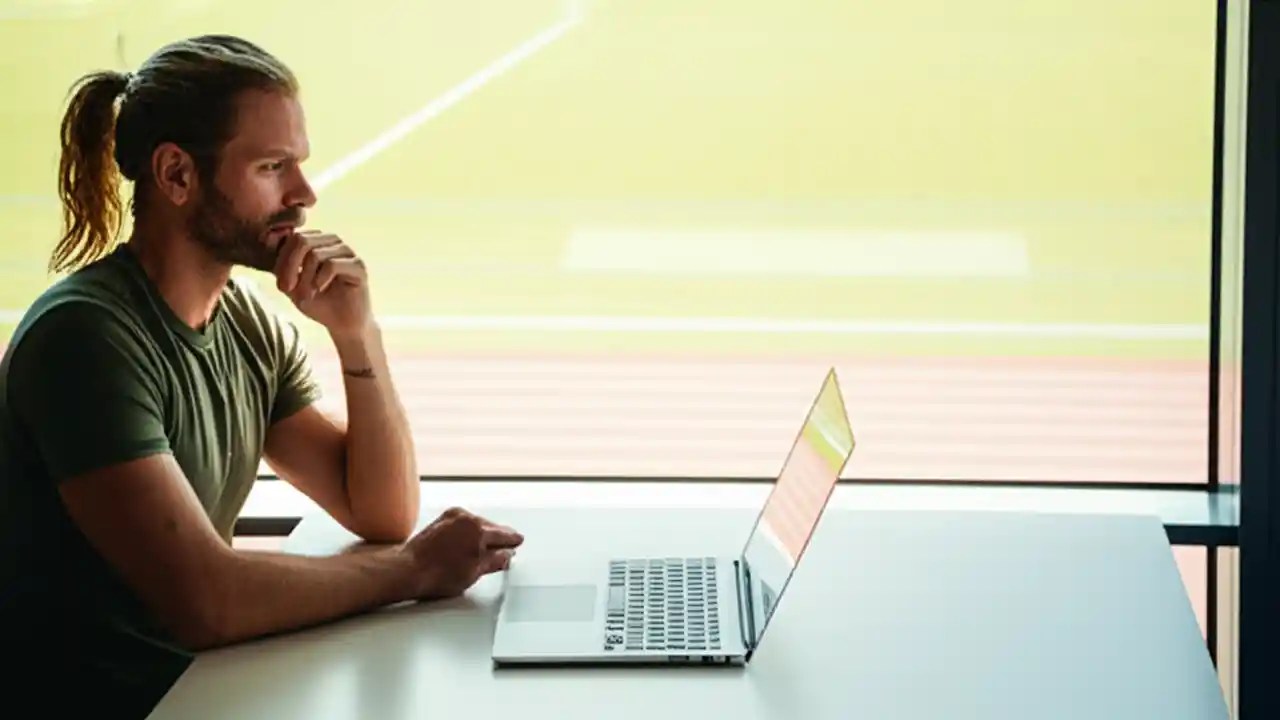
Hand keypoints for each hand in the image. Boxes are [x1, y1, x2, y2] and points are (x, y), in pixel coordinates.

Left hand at [274, 231, 372, 338]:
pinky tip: (320, 290)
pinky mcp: (358, 266)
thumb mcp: (292, 285)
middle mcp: (333, 242)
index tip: (282, 287)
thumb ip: (280, 266)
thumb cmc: (318, 303)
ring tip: (306, 295)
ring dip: (305, 278)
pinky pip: (332, 265)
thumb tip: (267, 240)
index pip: (293, 237)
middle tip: (289, 289)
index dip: (282, 261)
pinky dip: (320, 280)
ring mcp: (347, 252)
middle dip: (291, 267)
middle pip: (303, 240)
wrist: (344, 324)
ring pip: (316, 254)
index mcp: (317, 241)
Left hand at [403, 507, 523, 599]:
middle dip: (497, 538)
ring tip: (483, 551)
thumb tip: (506, 556)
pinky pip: (462, 523)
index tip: (517, 541)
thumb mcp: (474, 572)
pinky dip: (468, 532)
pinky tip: (467, 544)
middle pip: (490, 527)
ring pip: (475, 524)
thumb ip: (495, 561)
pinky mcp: (440, 520)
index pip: (503, 534)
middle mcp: (465, 518)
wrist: (407, 570)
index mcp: (478, 529)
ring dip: (481, 535)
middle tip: (505, 548)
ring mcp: (451, 517)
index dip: (512, 540)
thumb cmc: (436, 573)